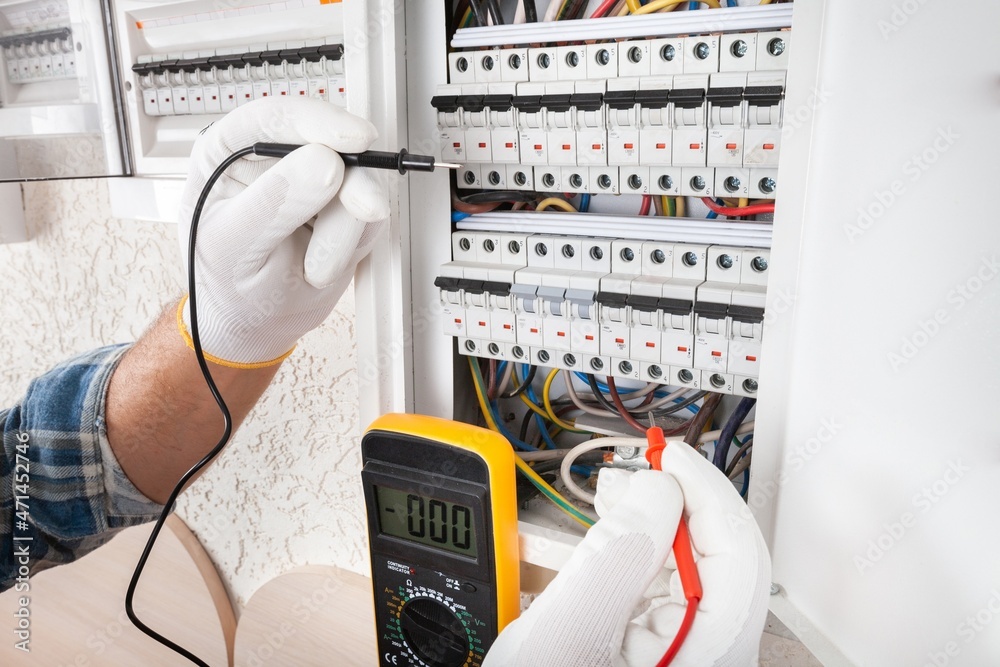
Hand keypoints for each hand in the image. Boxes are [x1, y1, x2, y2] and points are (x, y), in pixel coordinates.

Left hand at [177, 97, 389, 366]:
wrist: (257, 322)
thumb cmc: (227, 282)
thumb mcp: (234, 245)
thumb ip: (275, 202)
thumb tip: (325, 163)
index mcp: (230, 150)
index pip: (276, 117)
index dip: (318, 122)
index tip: (354, 140)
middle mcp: (277, 159)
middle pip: (331, 146)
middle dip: (343, 192)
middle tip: (348, 220)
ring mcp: (318, 183)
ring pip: (358, 185)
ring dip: (341, 236)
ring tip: (310, 266)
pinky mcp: (348, 209)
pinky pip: (371, 217)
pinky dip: (352, 247)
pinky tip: (323, 262)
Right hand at [484, 443, 770, 666]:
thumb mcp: (568, 634)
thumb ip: (615, 557)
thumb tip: (658, 488)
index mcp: (705, 662)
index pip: (737, 559)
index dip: (706, 494)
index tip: (669, 455)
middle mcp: (706, 658)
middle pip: (721, 560)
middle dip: (678, 502)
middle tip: (641, 468)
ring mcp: (683, 652)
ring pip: (692, 566)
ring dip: (656, 518)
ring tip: (621, 490)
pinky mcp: (656, 645)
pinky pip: (663, 581)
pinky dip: (639, 544)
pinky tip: (617, 526)